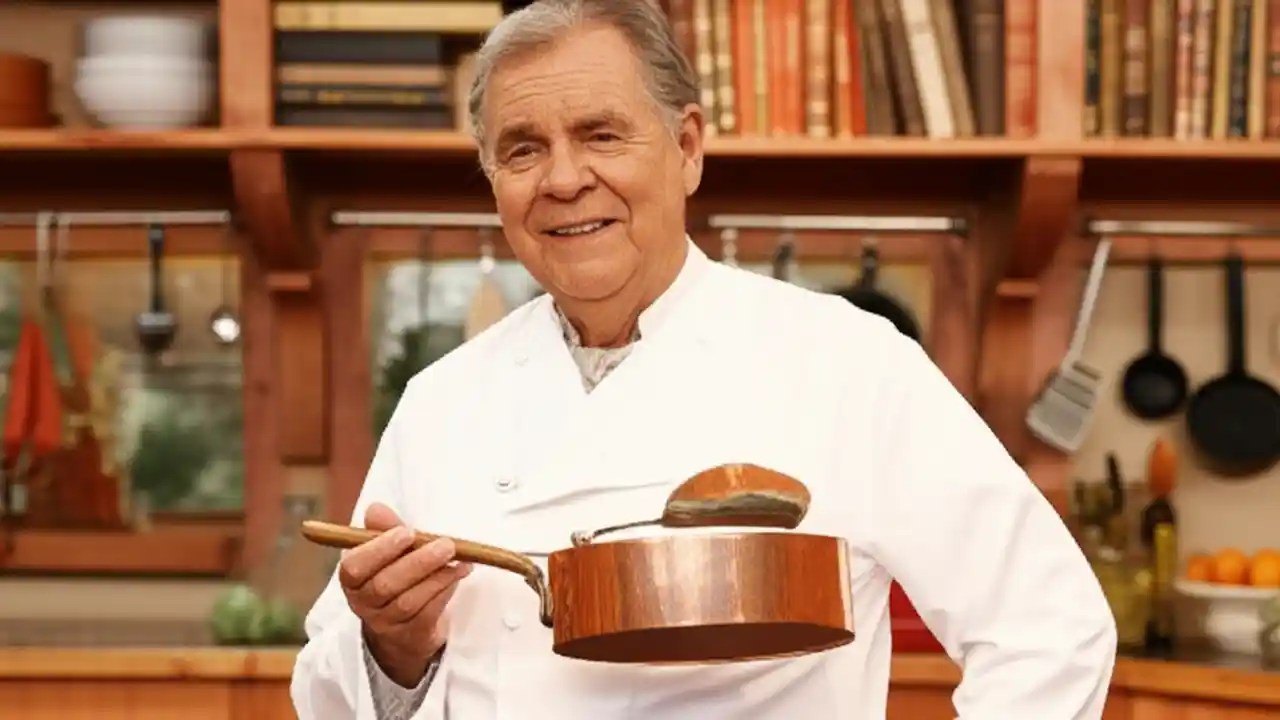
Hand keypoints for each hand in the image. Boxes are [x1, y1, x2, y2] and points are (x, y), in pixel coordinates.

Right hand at [338, 502, 471, 687]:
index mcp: (353, 579)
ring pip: (408, 601)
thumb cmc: (396, 578)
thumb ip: (385, 530)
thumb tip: (375, 509)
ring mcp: (386, 624)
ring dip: (438, 576)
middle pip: (384, 586)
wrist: (404, 631)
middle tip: (446, 544)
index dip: (379, 550)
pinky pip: (428, 613)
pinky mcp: (412, 636)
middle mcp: (364, 604)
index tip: (406, 532)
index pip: (354, 568)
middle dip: (418, 562)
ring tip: (460, 558)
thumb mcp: (389, 553)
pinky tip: (460, 572)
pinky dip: (446, 590)